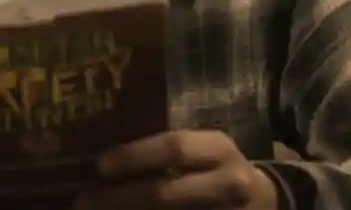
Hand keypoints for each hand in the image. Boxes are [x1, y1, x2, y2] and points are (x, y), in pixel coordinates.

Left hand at [74, 130, 276, 209]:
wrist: (266, 201)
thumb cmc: (217, 167)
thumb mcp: (202, 150)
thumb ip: (165, 152)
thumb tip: (102, 161)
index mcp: (218, 148)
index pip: (173, 148)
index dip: (134, 156)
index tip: (98, 165)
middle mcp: (229, 182)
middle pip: (165, 193)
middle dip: (119, 198)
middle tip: (83, 201)